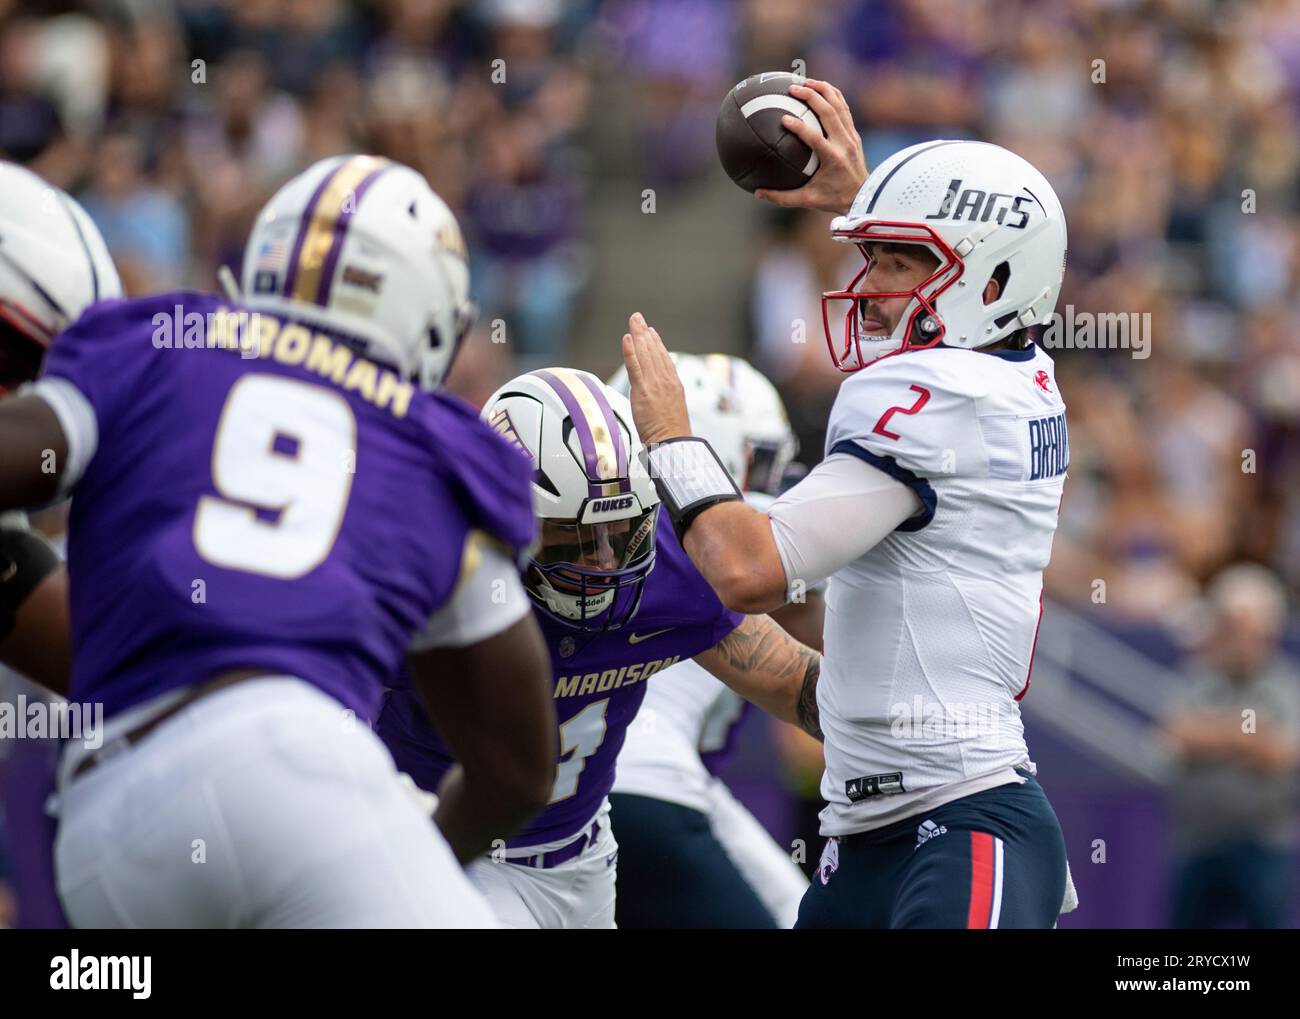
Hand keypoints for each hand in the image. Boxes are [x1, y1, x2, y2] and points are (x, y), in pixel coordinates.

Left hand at [620, 312, 691, 445]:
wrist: (672, 442)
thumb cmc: (672, 432)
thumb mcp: (673, 409)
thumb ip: (666, 396)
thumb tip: (661, 393)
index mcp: (674, 383)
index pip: (664, 357)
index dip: (656, 342)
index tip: (650, 331)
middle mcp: (665, 380)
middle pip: (654, 351)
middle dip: (645, 332)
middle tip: (638, 318)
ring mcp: (654, 384)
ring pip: (645, 354)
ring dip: (638, 335)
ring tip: (633, 321)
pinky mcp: (643, 391)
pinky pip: (635, 367)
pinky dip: (630, 351)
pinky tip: (627, 338)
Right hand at [754, 79, 867, 214]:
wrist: (863, 197)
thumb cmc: (834, 199)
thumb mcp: (807, 200)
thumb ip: (782, 197)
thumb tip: (758, 193)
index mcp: (832, 158)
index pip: (815, 138)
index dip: (799, 126)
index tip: (783, 118)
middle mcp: (844, 143)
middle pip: (829, 112)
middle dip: (811, 96)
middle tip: (792, 88)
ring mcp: (851, 136)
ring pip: (839, 105)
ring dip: (823, 90)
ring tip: (806, 81)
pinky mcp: (854, 133)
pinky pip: (843, 108)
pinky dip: (833, 95)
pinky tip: (819, 88)